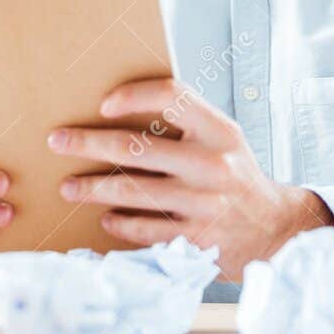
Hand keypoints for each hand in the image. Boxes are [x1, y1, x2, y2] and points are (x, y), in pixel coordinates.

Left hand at [48, 78, 333, 280]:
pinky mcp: (195, 239)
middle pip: (135, 148)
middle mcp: (212, 164)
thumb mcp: (225, 139)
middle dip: (88, 143)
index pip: (172, 96)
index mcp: (219, 131)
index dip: (134, 94)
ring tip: (68, 186)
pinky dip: (120, 224)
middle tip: (57, 141)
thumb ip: (188, 122)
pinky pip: (144, 230)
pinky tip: (105, 218)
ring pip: (132, 192)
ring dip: (92, 189)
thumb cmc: (238, 177)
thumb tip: (123, 104)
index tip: (103, 103)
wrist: (276, 229)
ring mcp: (203, 204)